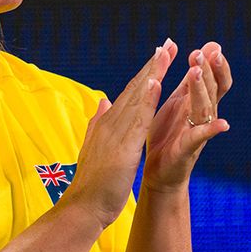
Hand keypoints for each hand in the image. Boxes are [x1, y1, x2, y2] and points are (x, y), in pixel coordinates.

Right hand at [61, 43, 175, 229]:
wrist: (82, 207)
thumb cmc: (91, 183)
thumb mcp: (95, 146)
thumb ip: (98, 121)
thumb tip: (103, 100)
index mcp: (107, 123)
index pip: (130, 93)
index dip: (145, 73)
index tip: (159, 55)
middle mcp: (110, 121)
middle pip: (135, 88)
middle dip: (152, 66)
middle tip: (168, 44)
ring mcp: (115, 132)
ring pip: (137, 98)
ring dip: (152, 74)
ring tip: (165, 54)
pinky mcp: (122, 145)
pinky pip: (138, 118)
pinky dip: (147, 99)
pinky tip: (156, 83)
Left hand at [141, 41, 231, 191]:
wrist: (159, 173)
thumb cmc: (168, 134)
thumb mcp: (178, 101)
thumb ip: (190, 79)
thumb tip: (206, 48)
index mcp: (196, 103)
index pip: (214, 80)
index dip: (215, 63)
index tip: (212, 45)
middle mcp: (202, 116)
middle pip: (212, 90)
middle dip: (209, 70)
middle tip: (203, 52)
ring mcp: (198, 132)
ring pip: (204, 108)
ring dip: (202, 90)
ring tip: (196, 72)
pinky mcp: (188, 149)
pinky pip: (201, 138)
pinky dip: (212, 130)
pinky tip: (223, 124)